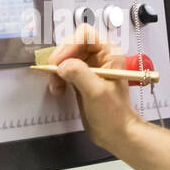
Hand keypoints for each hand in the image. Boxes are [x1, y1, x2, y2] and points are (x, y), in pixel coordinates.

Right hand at [46, 24, 141, 152]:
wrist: (116, 133)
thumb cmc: (114, 114)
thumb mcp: (96, 92)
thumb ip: (79, 73)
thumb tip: (61, 65)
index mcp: (109, 54)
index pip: (85, 35)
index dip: (70, 45)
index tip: (60, 62)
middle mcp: (99, 57)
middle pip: (72, 45)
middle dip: (60, 58)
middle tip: (53, 73)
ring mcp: (90, 68)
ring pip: (66, 57)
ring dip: (56, 69)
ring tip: (55, 86)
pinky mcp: (81, 79)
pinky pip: (64, 69)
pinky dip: (57, 77)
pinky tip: (57, 89)